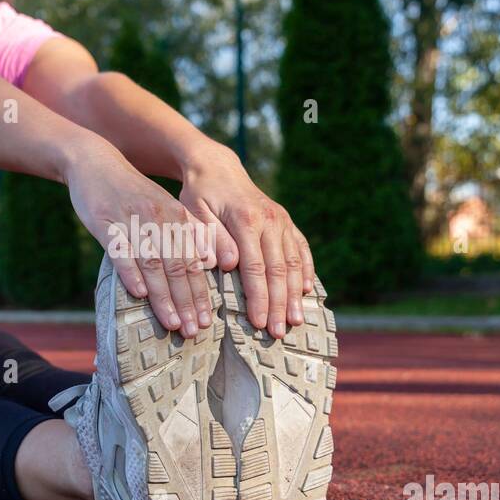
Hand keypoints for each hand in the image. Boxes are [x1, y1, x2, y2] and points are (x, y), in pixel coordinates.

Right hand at [65, 143, 216, 337]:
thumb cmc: (133, 193)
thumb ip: (186, 233)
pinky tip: (139, 293)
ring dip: (164, 297)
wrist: (95, 162)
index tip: (208, 320)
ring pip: (153, 264)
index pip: (194, 262)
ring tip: (172, 322)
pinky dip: (131, 273)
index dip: (201, 293)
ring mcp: (132, 221)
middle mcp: (159, 220)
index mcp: (177, 218)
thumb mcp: (164, 208)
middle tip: (194, 331)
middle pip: (177, 267)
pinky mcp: (106, 222)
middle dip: (187, 302)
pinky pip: (121, 251)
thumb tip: (208, 264)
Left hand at [177, 146, 315, 338]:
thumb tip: (229, 265)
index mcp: (246, 220)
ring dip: (295, 294)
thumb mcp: (193, 212)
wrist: (217, 167)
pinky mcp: (287, 221)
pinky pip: (301, 248)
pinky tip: (306, 291)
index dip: (259, 298)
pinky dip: (305, 270)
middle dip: (279, 304)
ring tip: (295, 321)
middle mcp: (270, 219)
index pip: (255, 268)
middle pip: (278, 270)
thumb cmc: (199, 194)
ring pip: (293, 262)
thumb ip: (210, 238)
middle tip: (278, 333)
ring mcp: (282, 220)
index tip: (258, 323)